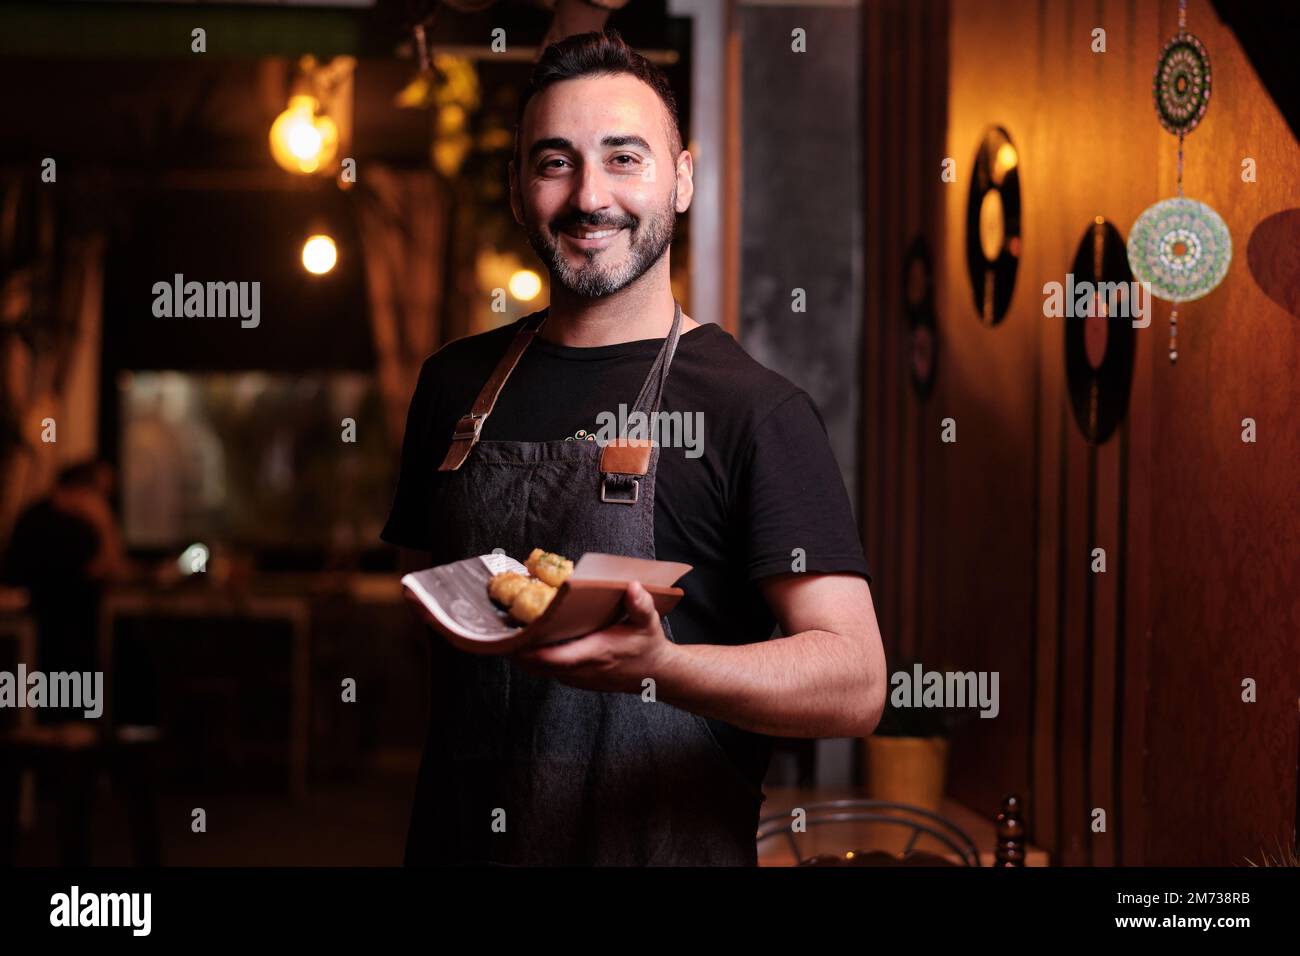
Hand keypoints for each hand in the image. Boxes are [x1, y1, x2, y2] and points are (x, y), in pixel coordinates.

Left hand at [512, 581, 678, 693]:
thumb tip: (632, 587)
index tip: (513, 638)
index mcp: (596, 654)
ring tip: (509, 629)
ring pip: (538, 669)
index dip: (530, 651)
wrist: (654, 673)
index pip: (555, 658)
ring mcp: (575, 677)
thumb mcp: (649, 622)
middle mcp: (581, 670)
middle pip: (537, 665)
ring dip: (522, 653)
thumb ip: (641, 605)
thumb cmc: (647, 645)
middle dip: (516, 649)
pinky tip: (527, 638)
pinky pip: (545, 669)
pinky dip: (533, 656)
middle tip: (500, 628)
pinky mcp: (572, 678)